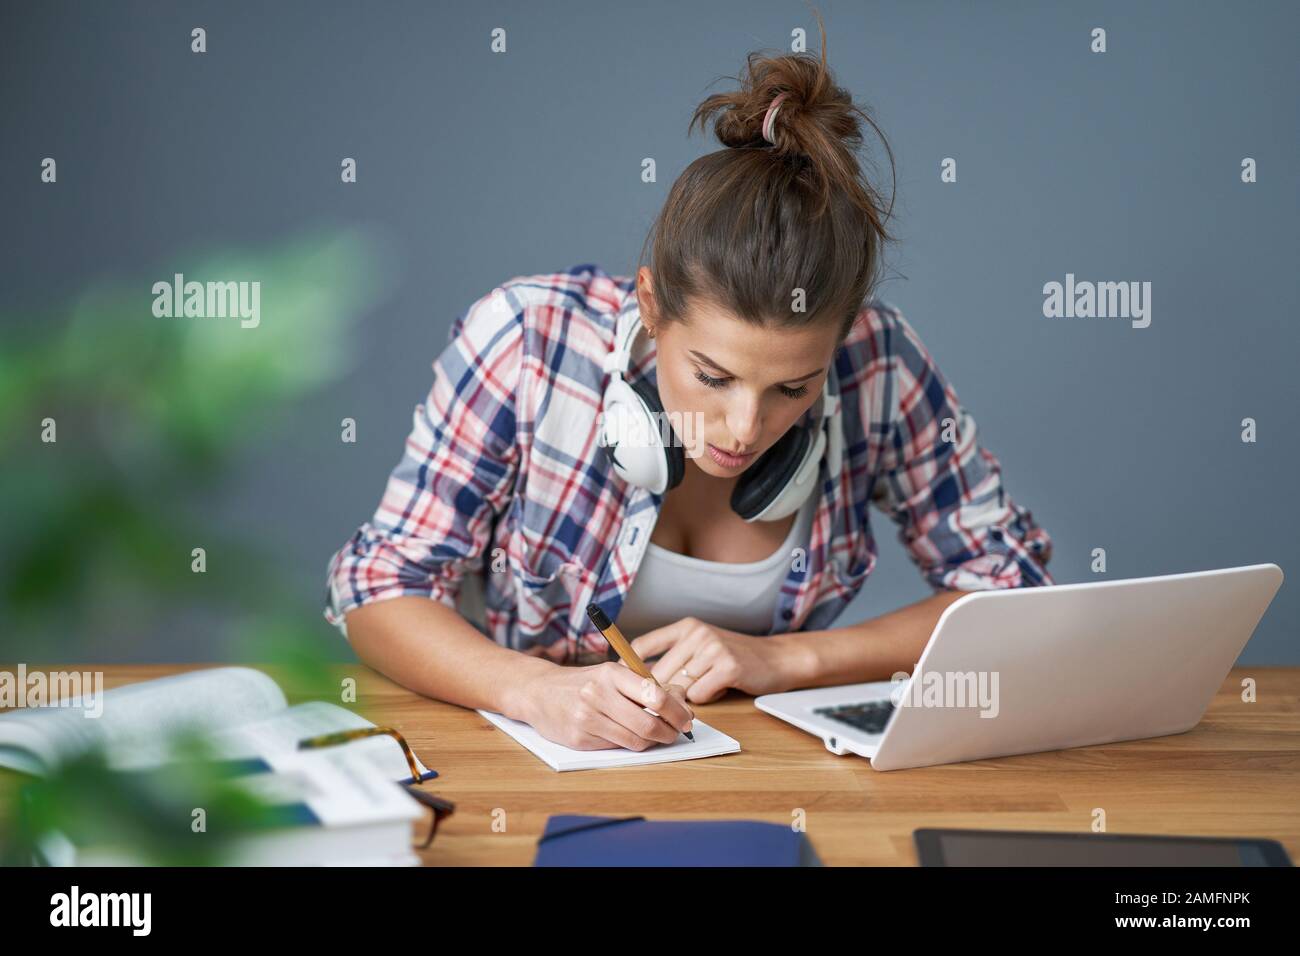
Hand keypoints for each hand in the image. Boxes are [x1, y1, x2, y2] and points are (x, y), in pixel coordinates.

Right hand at [519, 661, 694, 750]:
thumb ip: (643, 685)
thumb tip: (680, 700)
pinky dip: (630, 744)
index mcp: (611, 673)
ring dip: (652, 742)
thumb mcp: (611, 674)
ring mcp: (587, 719)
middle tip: (676, 733)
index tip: (687, 719)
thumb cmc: (583, 682)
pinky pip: (617, 747)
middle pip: (648, 724)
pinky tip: (629, 736)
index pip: (655, 695)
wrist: (539, 692)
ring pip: (635, 740)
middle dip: (669, 732)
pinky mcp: (579, 739)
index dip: (677, 711)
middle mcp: (598, 694)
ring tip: (656, 735)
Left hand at [629, 617, 803, 702]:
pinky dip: (706, 699)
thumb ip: (674, 656)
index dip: (628, 668)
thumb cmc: (734, 656)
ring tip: (701, 690)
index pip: (642, 645)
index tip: (622, 685)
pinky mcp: (728, 667)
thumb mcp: (701, 646)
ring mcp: (713, 649)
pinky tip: (719, 689)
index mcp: (686, 626)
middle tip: (661, 704)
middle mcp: (697, 634)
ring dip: (686, 697)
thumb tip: (637, 679)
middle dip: (658, 693)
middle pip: (659, 672)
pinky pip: (700, 695)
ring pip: (679, 687)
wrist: (776, 658)